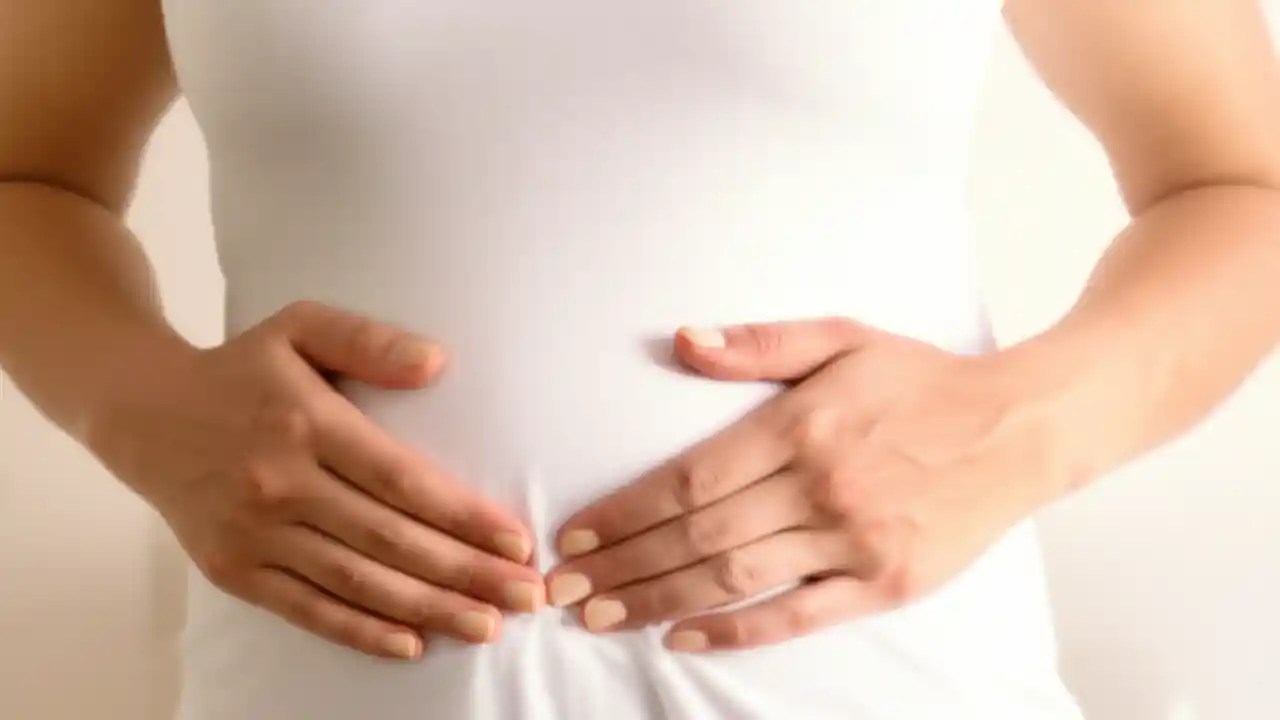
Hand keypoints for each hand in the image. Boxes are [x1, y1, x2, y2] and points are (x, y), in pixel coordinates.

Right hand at [90, 301, 544, 659]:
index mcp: (306, 422)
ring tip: (486, 626)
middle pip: (390, 540)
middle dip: (467, 573)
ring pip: (356, 582)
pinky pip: (307, 609)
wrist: (144, 412)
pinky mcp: (233, 570)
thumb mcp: (300, 326)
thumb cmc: (243, 368)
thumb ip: (368, 341)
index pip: (402, 480)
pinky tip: (412, 643)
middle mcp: (279, 483)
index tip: (517, 542)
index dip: (464, 516)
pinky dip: (360, 630)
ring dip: (428, 609)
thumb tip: (438, 364)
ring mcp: (253, 533)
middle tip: (526, 596)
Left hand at [546, 317, 1067, 652]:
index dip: (624, 512)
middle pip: (697, 536)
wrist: (1019, 428)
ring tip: (598, 617)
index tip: (575, 536)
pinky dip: (737, 632)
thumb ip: (759, 344)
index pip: (687, 479)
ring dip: (657, 601)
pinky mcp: (884, 582)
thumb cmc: (921, 380)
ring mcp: (853, 540)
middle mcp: (820, 485)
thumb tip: (682, 341)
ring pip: (734, 580)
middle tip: (560, 591)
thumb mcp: (843, 337)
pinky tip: (683, 638)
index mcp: (801, 424)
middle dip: (621, 566)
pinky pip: (797, 616)